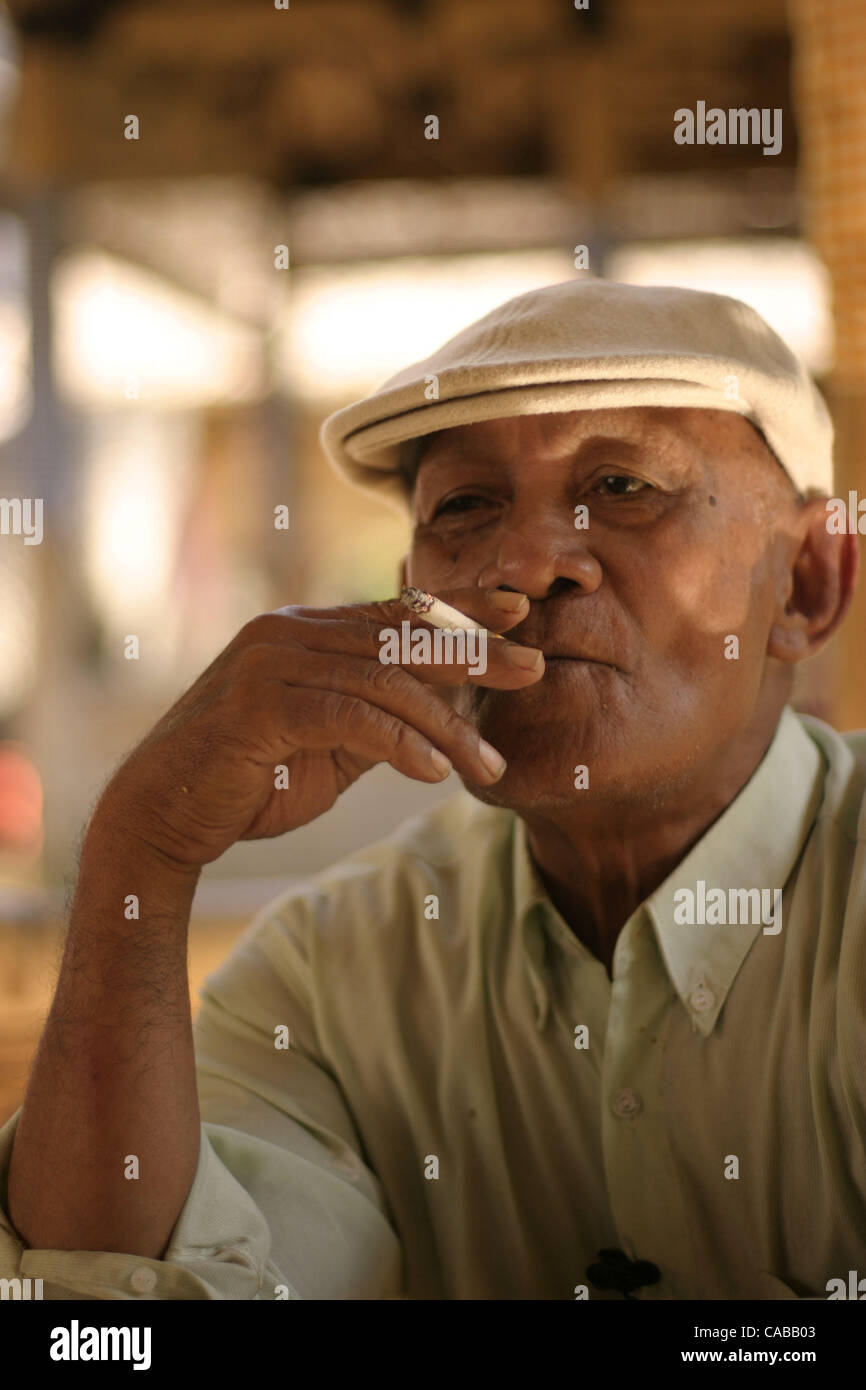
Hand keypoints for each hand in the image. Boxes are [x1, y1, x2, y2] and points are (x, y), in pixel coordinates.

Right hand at [97, 589, 543, 871]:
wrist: (164, 816)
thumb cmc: (249, 781)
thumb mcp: (328, 744)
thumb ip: (376, 716)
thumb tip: (442, 710)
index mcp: (304, 631)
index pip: (395, 609)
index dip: (460, 606)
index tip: (518, 611)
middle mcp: (287, 633)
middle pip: (400, 635)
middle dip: (474, 652)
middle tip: (533, 669)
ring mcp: (270, 664)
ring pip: (383, 681)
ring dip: (446, 725)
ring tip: (489, 764)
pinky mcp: (260, 705)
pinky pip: (349, 717)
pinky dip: (399, 744)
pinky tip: (435, 773)